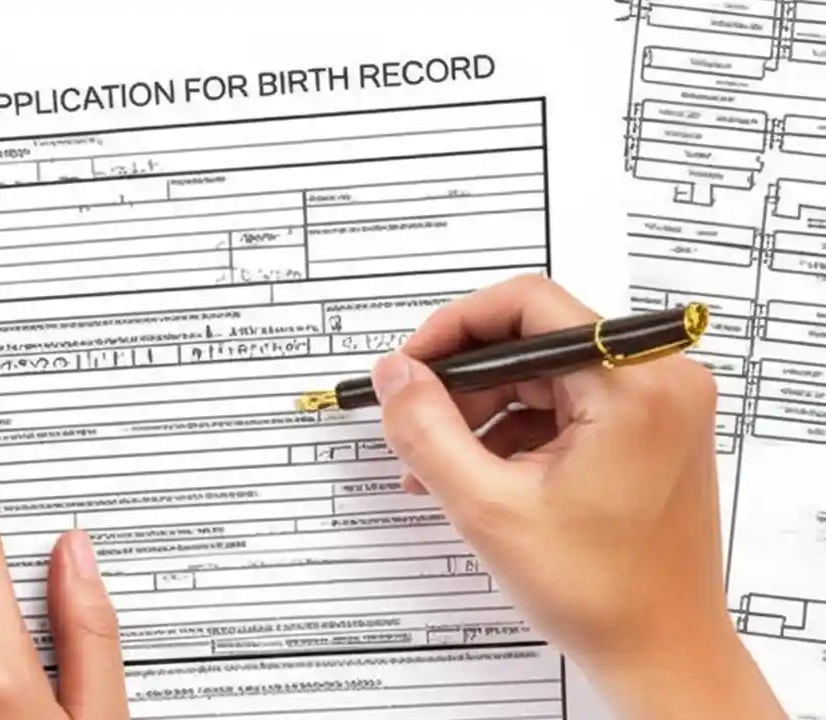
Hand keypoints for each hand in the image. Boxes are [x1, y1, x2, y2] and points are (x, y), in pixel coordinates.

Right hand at [373, 276, 784, 718]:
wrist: (662, 654)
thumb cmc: (601, 593)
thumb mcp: (488, 507)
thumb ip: (427, 431)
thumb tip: (394, 374)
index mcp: (635, 386)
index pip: (530, 305)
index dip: (457, 327)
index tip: (412, 366)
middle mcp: (660, 381)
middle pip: (534, 341)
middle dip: (464, 383)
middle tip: (416, 423)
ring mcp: (659, 406)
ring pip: (544, 376)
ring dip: (483, 412)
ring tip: (438, 467)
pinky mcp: (649, 431)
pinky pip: (565, 405)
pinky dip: (515, 432)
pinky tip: (476, 474)